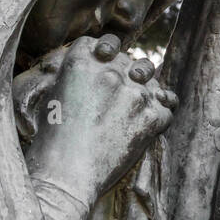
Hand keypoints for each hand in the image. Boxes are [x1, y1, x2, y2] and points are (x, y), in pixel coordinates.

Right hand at [21, 34, 176, 211]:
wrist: (65, 176)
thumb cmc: (51, 142)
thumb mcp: (54, 96)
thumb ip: (79, 76)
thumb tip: (97, 68)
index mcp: (82, 61)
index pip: (106, 43)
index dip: (108, 53)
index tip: (106, 64)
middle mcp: (111, 71)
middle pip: (132, 61)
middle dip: (129, 74)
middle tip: (121, 95)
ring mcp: (135, 92)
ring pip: (153, 81)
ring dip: (147, 91)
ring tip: (136, 107)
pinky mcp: (152, 116)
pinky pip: (167, 107)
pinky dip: (159, 116)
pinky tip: (148, 125)